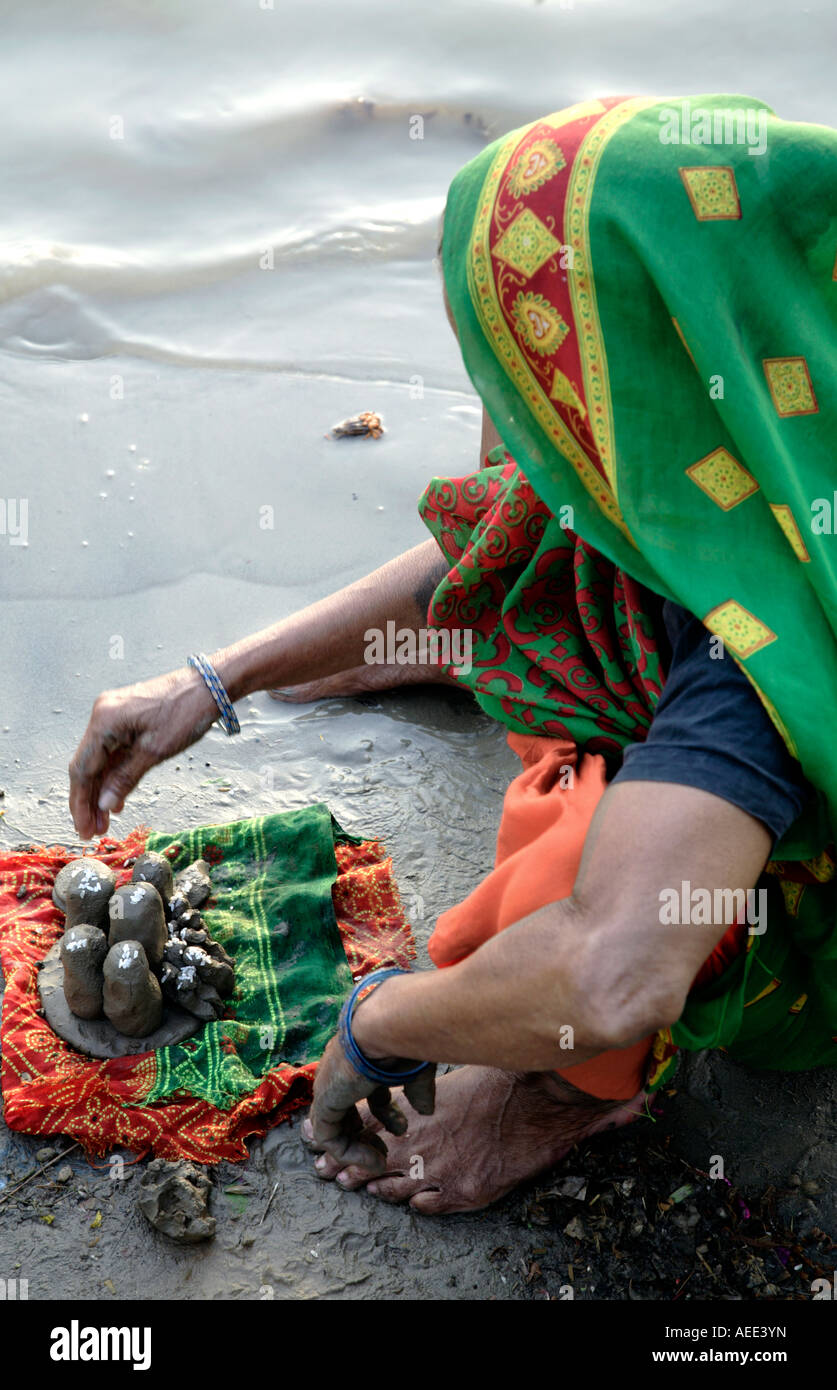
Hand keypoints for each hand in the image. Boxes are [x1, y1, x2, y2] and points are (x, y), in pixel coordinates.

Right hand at [68, 669, 217, 837]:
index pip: (82, 769)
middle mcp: (102, 715)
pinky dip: (114, 776)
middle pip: (86, 766)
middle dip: (89, 801)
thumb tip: (104, 805)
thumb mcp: (156, 751)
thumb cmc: (187, 711)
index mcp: (105, 720)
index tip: (84, 828)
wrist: (210, 686)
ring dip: (101, 791)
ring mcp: (113, 715)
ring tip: (104, 822)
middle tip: (91, 830)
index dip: (81, 803)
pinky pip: (113, 752)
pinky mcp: (125, 719)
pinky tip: (116, 799)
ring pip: (99, 761)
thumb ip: (125, 778)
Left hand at [302, 1033, 435, 1175]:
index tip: (401, 1129)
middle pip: (346, 1109)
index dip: (384, 1113)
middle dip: (366, 1132)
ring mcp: (329, 1085)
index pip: (366, 1089)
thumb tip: (426, 1111)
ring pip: (335, 1125)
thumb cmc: (406, 1039)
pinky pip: (329, 1137)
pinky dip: (351, 1154)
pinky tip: (375, 1160)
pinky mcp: (324, 1100)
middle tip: (385, 1149)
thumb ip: (419, 1091)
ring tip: (381, 1160)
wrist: (389, 1026)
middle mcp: (340, 1070)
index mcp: (361, 1057)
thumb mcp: (416, 1070)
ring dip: (358, 1147)